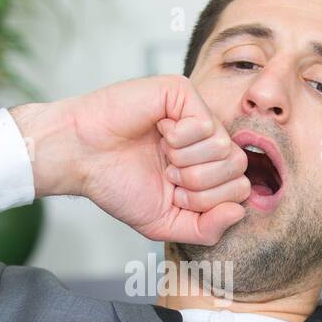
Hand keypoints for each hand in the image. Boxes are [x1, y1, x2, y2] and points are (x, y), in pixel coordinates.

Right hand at [10, 76, 249, 244]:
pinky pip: (206, 123)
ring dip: (186, 161)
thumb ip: (207, 228)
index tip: (174, 194)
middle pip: (238, 169)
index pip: (240, 189)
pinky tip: (158, 130)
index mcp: (205, 167)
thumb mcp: (166, 223)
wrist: (81, 158)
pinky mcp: (183, 93)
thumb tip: (240, 212)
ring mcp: (196, 114)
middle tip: (168, 173)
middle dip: (199, 184)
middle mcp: (205, 140)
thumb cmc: (116, 185)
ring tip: (161, 152)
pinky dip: (179, 138)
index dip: (207, 202)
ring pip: (224, 147)